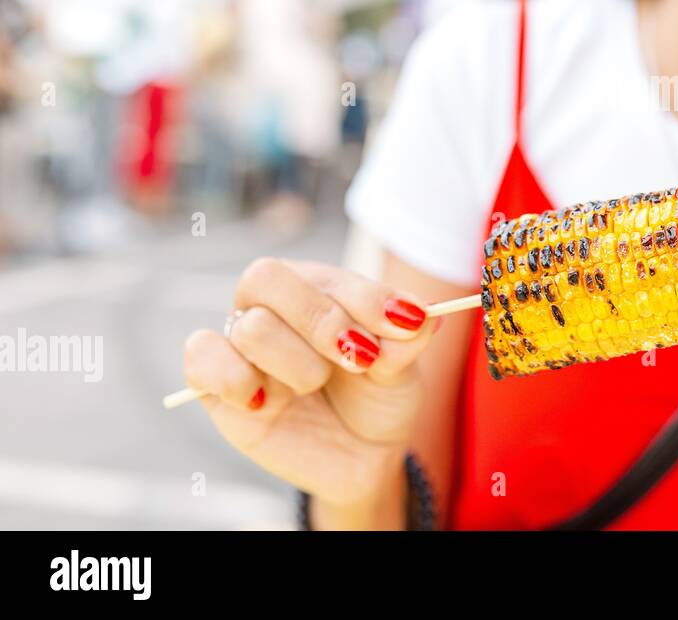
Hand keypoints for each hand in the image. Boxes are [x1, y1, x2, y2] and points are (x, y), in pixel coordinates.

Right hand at [182, 259, 440, 514]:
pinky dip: (237, 378)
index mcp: (314, 288)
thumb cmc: (377, 397)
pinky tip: (270, 402)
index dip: (365, 299)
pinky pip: (202, 359)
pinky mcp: (217, 388)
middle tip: (360, 356)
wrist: (362, 456)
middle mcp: (271, 308)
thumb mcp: (402, 370)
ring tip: (319, 384)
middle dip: (322, 320)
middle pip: (266, 278)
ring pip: (250, 327)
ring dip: (298, 362)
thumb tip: (422, 316)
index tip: (406, 324)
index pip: (323, 274)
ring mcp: (241, 347)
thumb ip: (405, 341)